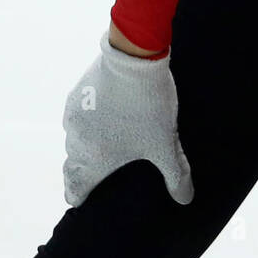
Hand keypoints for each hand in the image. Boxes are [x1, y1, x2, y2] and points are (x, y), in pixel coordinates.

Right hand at [62, 29, 193, 206]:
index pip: (74, 189)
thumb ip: (175, 175)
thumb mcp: (165, 144)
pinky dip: (88, 121)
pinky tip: (106, 114)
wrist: (133, 58)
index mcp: (93, 160)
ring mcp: (73, 115)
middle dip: (84, 172)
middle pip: (73, 165)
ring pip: (74, 139)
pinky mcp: (77, 93)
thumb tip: (185, 199)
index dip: (79, 197)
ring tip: (107, 142)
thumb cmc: (148, 106)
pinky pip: (78, 115)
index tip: (84, 200)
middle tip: (100, 173)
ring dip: (86, 144)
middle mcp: (76, 141)